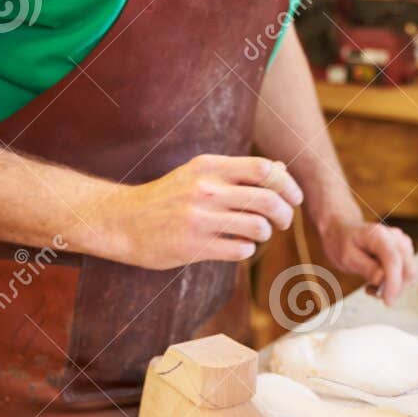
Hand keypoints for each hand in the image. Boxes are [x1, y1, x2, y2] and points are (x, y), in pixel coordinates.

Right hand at [101, 155, 302, 269]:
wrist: (123, 221)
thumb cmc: (168, 198)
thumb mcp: (198, 174)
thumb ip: (237, 172)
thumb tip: (281, 170)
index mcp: (209, 166)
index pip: (263, 170)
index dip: (287, 185)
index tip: (294, 198)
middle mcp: (206, 189)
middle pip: (267, 199)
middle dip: (285, 214)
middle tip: (284, 221)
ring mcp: (199, 218)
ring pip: (257, 227)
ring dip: (266, 233)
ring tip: (258, 234)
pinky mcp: (193, 246)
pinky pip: (240, 249)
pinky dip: (247, 249)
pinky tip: (239, 246)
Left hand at [319, 216, 417, 303]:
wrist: (343, 232)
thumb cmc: (343, 243)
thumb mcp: (346, 257)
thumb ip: (365, 268)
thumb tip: (381, 279)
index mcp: (379, 235)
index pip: (393, 260)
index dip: (394, 283)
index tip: (387, 301)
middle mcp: (396, 237)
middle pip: (408, 269)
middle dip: (395, 288)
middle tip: (374, 294)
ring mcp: (402, 244)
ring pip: (409, 274)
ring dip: (393, 286)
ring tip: (370, 286)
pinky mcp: (404, 253)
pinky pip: (405, 274)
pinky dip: (393, 283)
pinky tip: (376, 282)